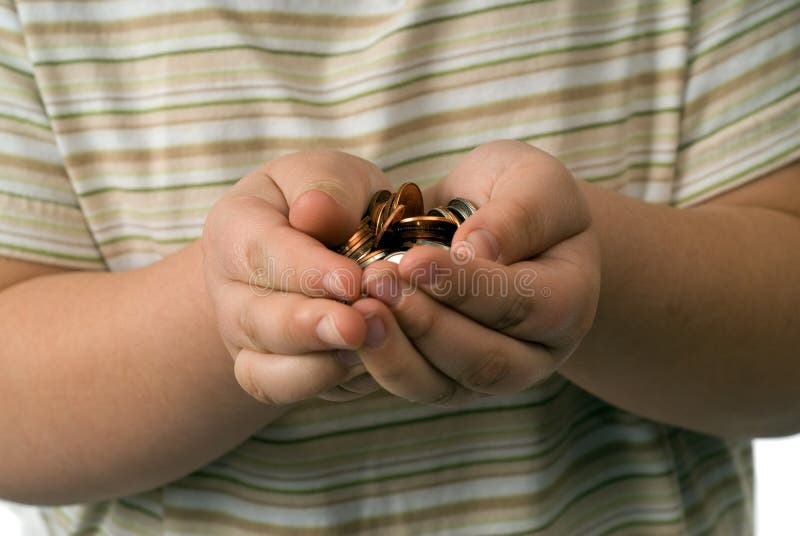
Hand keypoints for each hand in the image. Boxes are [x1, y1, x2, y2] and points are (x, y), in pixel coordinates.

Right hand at [201, 150, 390, 403]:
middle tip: (357, 325)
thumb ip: (326, 188)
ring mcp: (247, 340)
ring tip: (368, 345)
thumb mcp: (331, 174)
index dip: (305, 270)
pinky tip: (368, 364)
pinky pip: (288, 393)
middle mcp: (229, 291)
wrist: (322, 246)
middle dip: (308, 326)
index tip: (352, 279)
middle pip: (255, 319)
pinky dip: (325, 385)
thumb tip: (316, 211)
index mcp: (234, 229)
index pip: (259, 253)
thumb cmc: (329, 201)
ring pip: (264, 370)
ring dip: (317, 366)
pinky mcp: (274, 374)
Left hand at [353, 140, 599, 404]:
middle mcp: (537, 352)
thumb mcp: (531, 180)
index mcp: (569, 299)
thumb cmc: (516, 195)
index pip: (526, 305)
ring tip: (358, 309)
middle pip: (487, 361)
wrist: (491, 224)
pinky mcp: (449, 380)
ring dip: (398, 350)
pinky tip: (353, 326)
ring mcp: (491, 375)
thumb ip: (518, 213)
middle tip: (377, 283)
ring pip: (447, 385)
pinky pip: (416, 385)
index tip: (415, 260)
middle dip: (428, 324)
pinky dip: (381, 361)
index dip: (469, 288)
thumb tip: (478, 250)